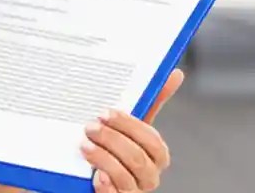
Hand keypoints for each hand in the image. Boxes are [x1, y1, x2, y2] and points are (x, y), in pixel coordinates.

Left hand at [0, 68, 183, 192]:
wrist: (79, 175)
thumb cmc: (108, 144)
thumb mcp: (123, 125)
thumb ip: (147, 104)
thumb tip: (175, 73)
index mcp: (154, 156)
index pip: (153, 142)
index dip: (130, 126)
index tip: (106, 112)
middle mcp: (147, 177)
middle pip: (138, 159)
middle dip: (113, 141)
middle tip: (89, 127)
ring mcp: (130, 191)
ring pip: (126, 178)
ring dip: (103, 159)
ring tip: (83, 145)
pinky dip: (106, 186)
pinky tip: (95, 177)